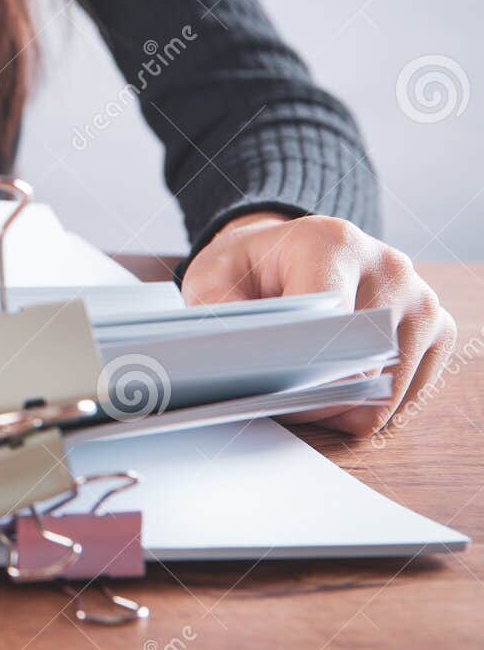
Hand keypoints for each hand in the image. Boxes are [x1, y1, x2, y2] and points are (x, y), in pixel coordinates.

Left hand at [181, 211, 455, 435]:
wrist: (283, 253)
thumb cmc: (249, 269)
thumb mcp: (212, 279)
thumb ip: (222, 315)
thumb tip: (239, 360)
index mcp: (333, 244)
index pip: (333, 329)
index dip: (303, 372)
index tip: (273, 388)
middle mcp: (389, 266)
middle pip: (366, 363)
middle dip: (322, 395)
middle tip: (281, 395)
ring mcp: (420, 297)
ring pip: (393, 387)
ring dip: (347, 405)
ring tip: (306, 388)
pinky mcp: (437, 326)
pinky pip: (411, 392)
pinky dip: (374, 404)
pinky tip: (339, 388)